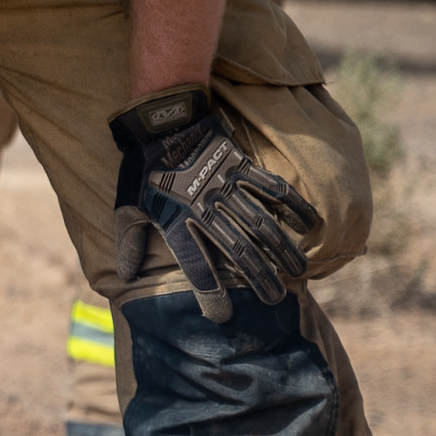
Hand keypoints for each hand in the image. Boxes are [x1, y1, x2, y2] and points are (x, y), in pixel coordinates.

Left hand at [108, 88, 319, 321]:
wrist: (160, 120)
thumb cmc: (143, 167)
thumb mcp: (126, 204)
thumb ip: (127, 240)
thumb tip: (125, 275)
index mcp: (175, 220)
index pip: (194, 265)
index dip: (209, 292)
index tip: (222, 315)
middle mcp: (204, 208)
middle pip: (237, 250)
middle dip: (259, 278)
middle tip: (275, 299)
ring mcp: (226, 186)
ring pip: (261, 225)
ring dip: (282, 250)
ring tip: (298, 272)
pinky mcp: (242, 166)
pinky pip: (273, 188)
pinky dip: (294, 206)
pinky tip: (311, 225)